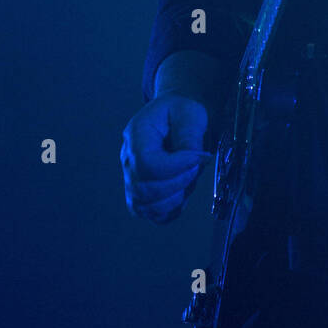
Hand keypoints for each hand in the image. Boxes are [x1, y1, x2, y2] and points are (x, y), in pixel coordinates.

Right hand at [120, 94, 210, 223]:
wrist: (178, 118)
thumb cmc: (183, 114)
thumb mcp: (191, 113)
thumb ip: (190, 135)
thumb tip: (193, 160)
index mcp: (136, 134)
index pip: (147, 164)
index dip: (177, 166)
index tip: (200, 157)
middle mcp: (128, 160)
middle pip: (144, 189)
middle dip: (179, 182)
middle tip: (197, 167)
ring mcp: (132, 180)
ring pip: (146, 206)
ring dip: (176, 197)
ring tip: (189, 178)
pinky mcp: (142, 196)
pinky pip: (153, 215)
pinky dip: (172, 209)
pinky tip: (184, 191)